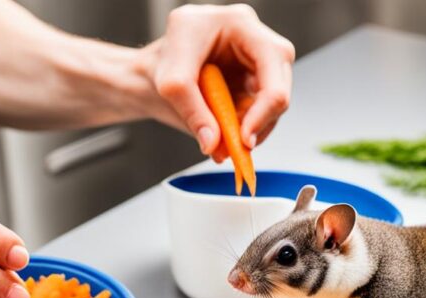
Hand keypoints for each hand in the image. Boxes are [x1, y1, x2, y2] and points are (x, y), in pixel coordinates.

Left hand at [140, 4, 294, 160]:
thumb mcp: (169, 84)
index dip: (265, 105)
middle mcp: (253, 40)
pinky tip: (225, 139)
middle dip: (261, 121)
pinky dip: (244, 129)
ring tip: (224, 145)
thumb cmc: (156, 64)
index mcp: (239, 23)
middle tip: (237, 147)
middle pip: (279, 83)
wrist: (147, 75)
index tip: (244, 138)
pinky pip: (259, 112)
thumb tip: (214, 143)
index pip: (273, 63)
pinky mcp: (250, 84)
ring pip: (272, 102)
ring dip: (251, 129)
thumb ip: (193, 112)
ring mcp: (254, 62)